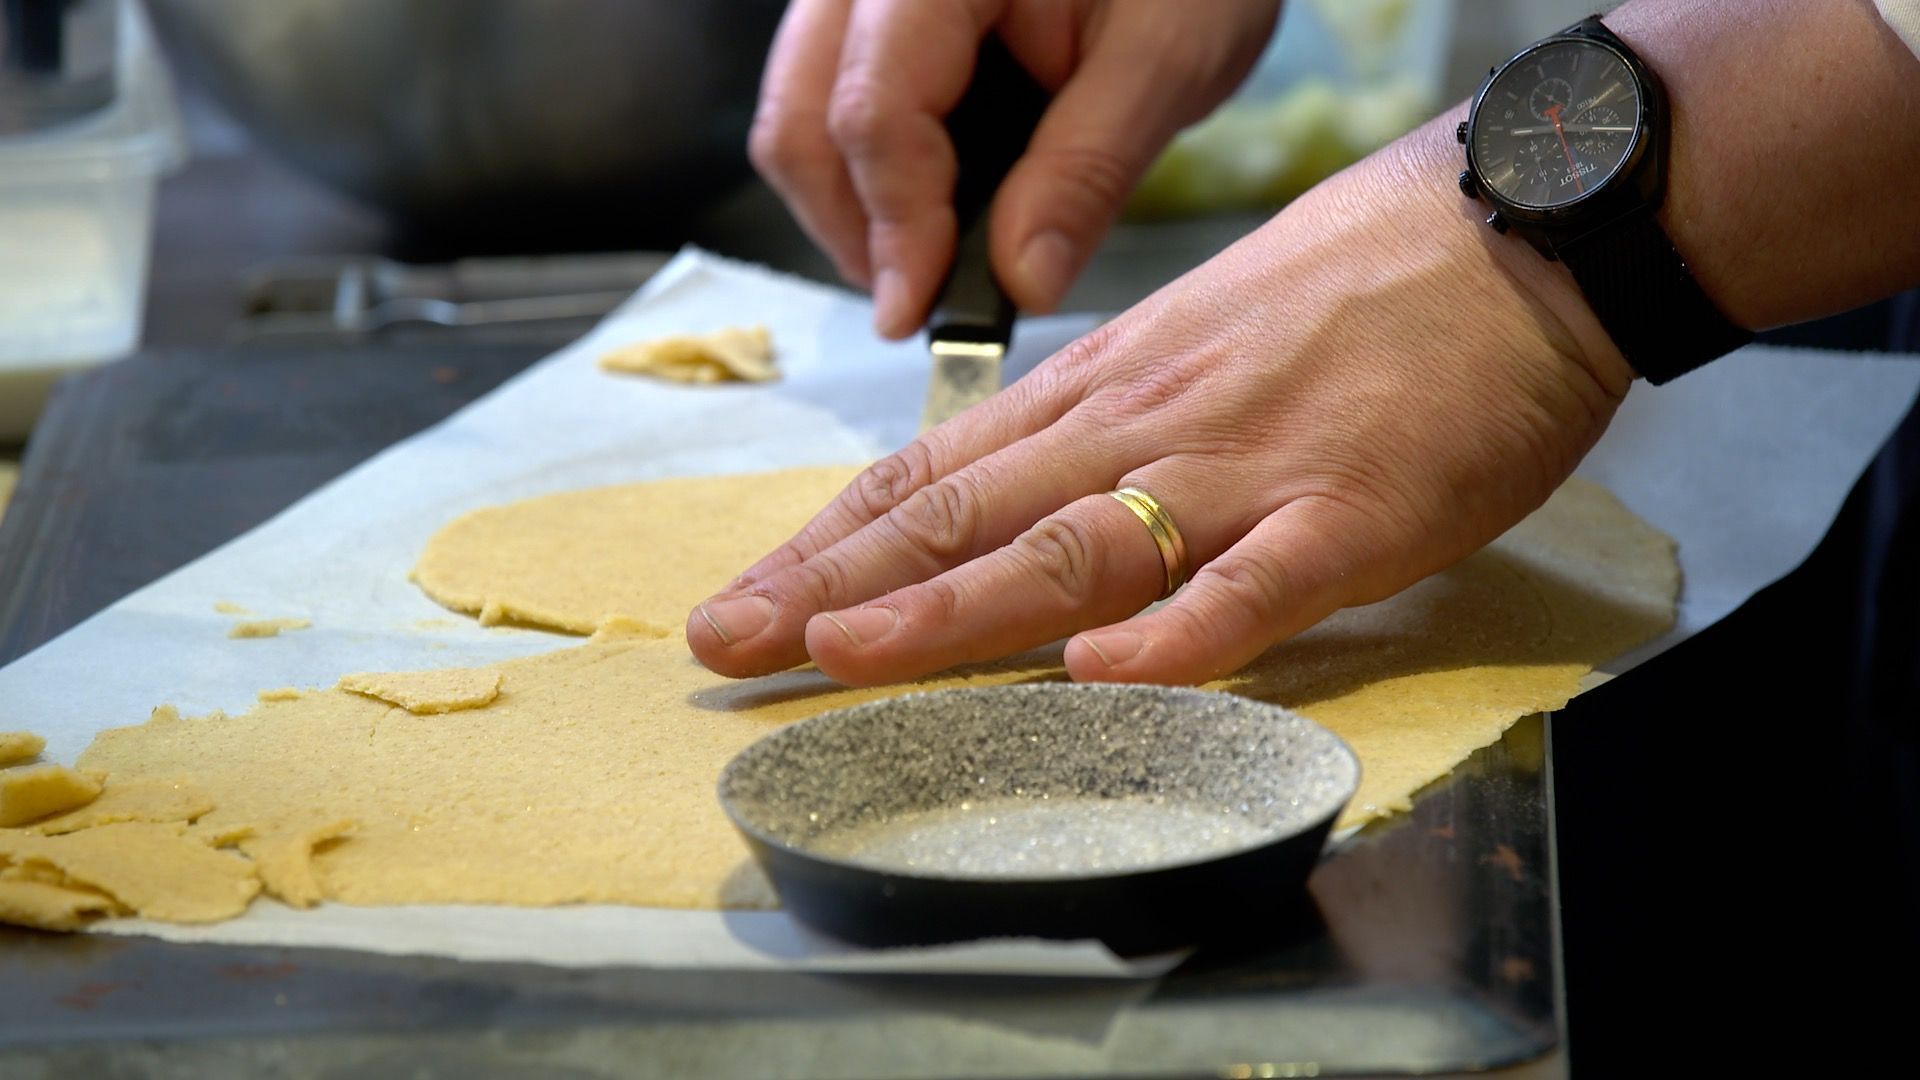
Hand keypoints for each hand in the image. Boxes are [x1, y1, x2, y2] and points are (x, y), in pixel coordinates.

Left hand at [688, 118, 1637, 686]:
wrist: (1510, 231)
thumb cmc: (1353, 290)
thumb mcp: (1188, 341)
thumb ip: (1096, 424)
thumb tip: (1005, 492)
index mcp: (1101, 393)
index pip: (933, 475)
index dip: (829, 545)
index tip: (743, 600)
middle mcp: (1141, 428)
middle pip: (966, 516)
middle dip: (836, 588)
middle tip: (725, 646)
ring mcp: (1241, 470)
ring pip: (1075, 543)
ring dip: (954, 606)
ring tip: (845, 656)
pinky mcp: (1349, 512)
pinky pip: (1254, 582)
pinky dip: (1179, 632)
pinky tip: (1105, 673)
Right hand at [748, 0, 1282, 338]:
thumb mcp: (1167, 60)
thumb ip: (1087, 172)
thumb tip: (1021, 283)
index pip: (874, 108)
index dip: (894, 226)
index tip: (919, 309)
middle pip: (801, 119)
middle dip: (856, 231)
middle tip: (922, 304)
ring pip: (796, 118)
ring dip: (851, 210)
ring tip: (931, 265)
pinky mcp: (867, 22)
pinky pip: (823, 101)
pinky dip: (864, 174)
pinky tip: (929, 211)